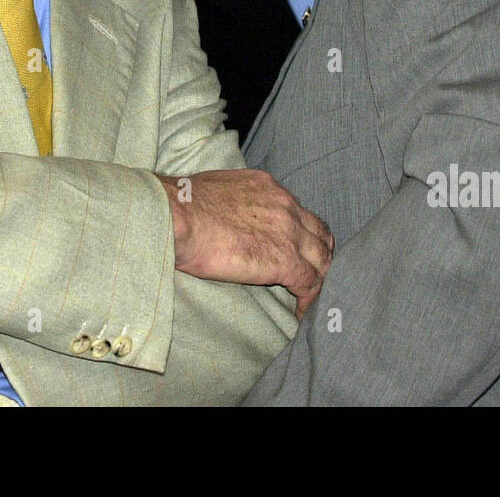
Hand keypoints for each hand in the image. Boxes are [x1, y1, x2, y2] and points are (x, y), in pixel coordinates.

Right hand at [159, 169, 333, 319]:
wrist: (177, 215)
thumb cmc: (182, 205)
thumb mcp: (218, 190)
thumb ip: (235, 202)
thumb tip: (226, 217)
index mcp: (268, 187)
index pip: (298, 212)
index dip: (302, 233)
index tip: (295, 250)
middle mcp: (285, 205)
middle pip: (320, 233)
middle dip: (320, 254)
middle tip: (311, 274)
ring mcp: (288, 232)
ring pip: (323, 258)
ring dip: (319, 277)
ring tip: (308, 297)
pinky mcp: (284, 260)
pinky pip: (311, 283)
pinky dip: (310, 299)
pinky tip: (301, 313)